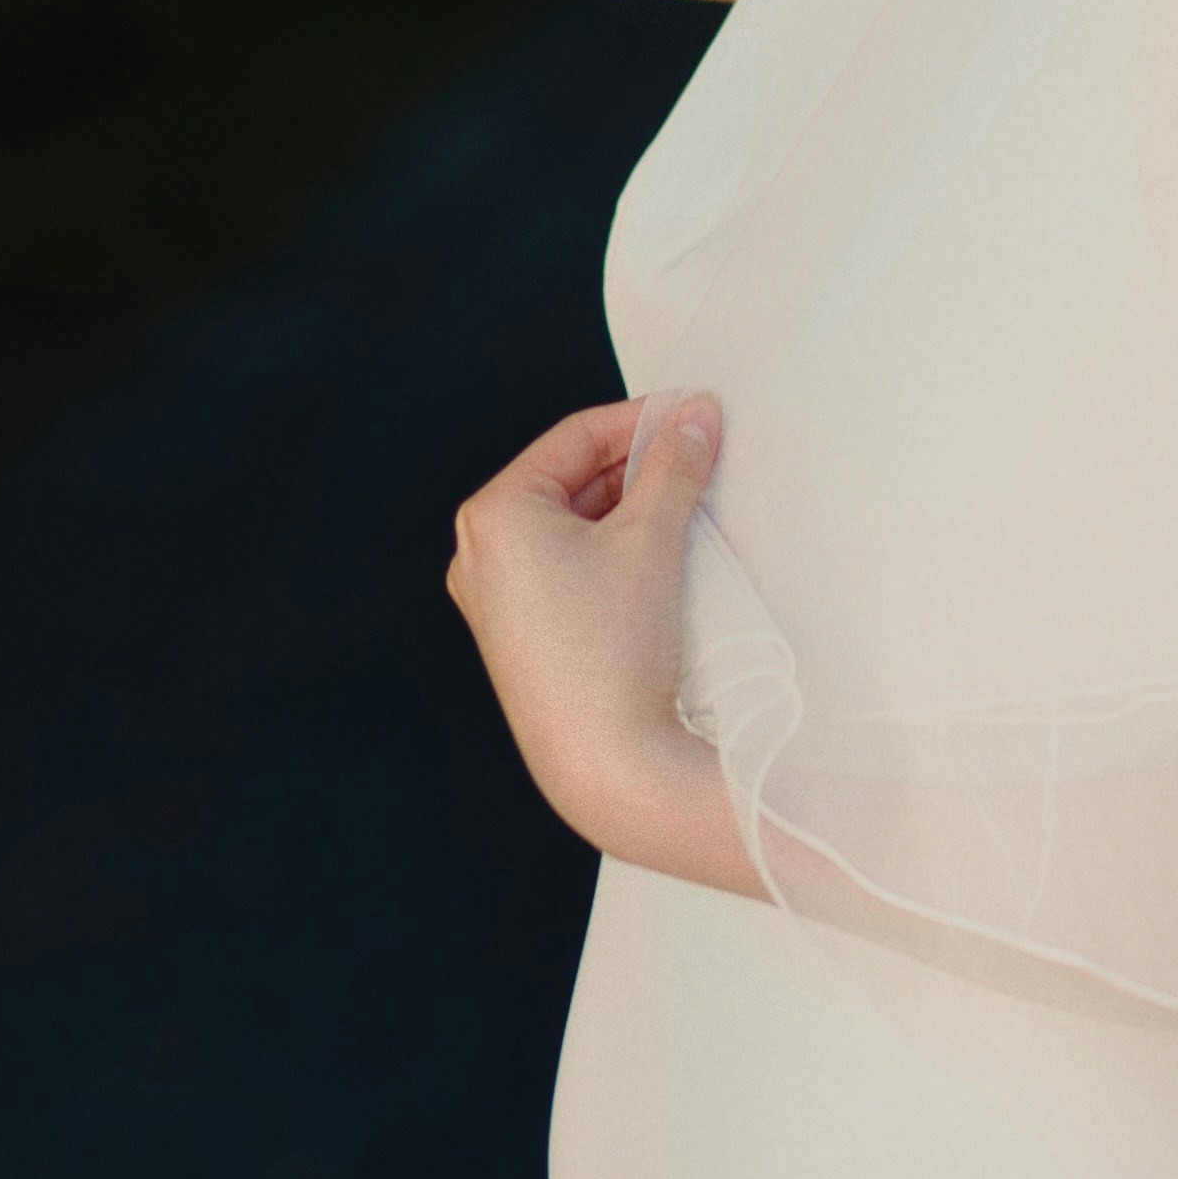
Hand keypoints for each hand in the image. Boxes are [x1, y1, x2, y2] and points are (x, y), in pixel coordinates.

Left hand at [447, 392, 760, 891]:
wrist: (606, 765)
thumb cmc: (613, 649)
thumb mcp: (651, 538)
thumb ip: (674, 465)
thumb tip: (695, 415)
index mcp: (495, 515)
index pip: (574, 437)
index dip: (640, 419)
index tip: (693, 414)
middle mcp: (479, 554)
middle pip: (569, 480)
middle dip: (636, 467)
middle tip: (698, 458)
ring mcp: (494, 601)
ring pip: (571, 527)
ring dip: (627, 510)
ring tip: (686, 507)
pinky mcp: (518, 640)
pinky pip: (565, 570)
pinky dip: (609, 552)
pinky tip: (658, 558)